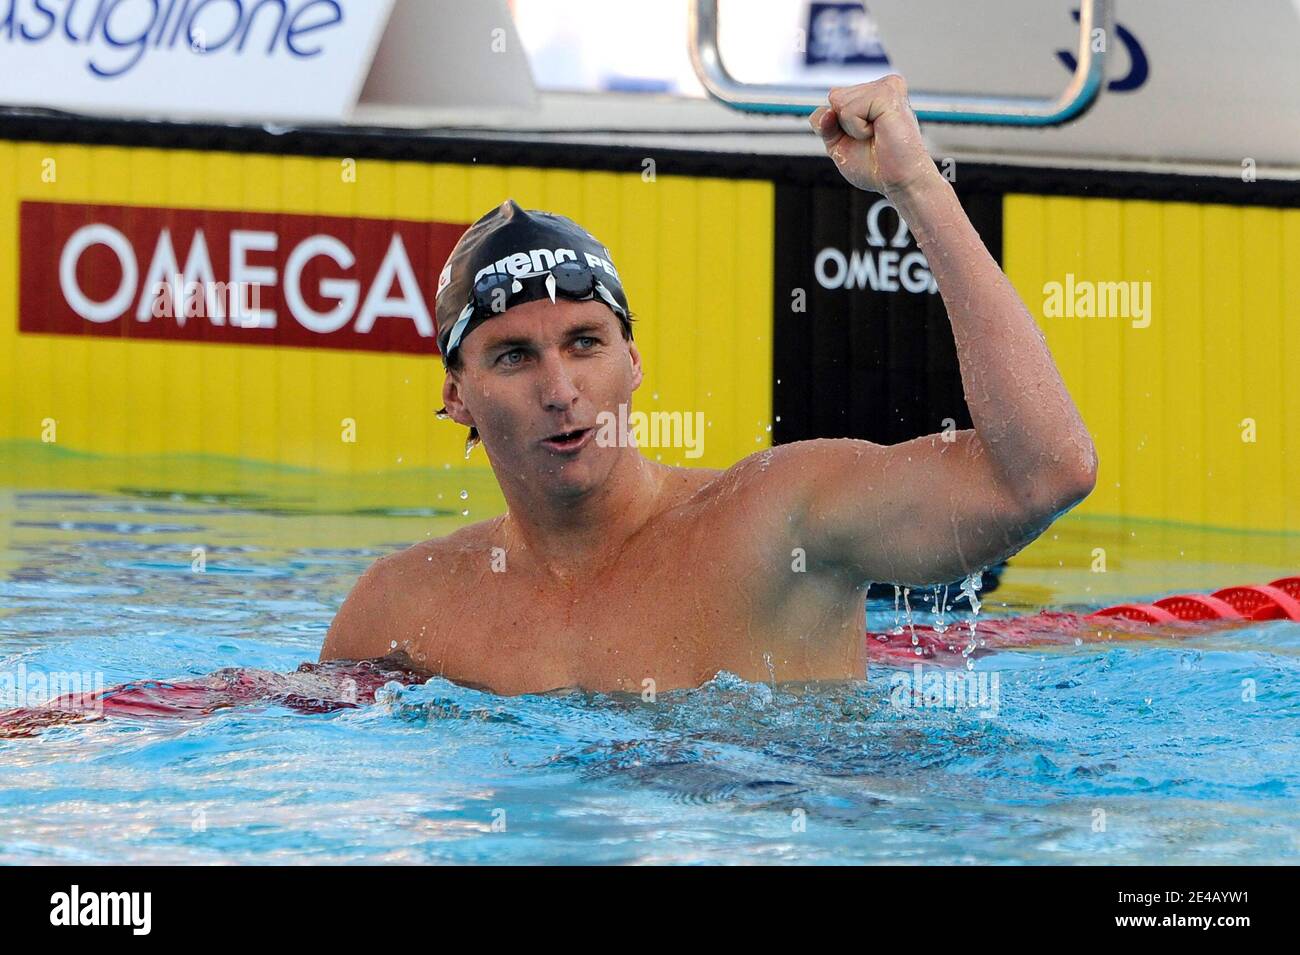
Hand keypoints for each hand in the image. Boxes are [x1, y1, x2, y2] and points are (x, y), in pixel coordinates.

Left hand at [809, 75, 938, 197]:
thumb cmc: (876, 166)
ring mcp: (886, 87)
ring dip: (852, 128)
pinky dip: (857, 129)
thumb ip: (824, 126)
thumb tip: (826, 111)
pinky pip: (849, 110)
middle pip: (834, 98)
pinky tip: (879, 133)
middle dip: (844, 126)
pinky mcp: (887, 93)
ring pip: (839, 101)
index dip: (836, 126)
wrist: (900, 181)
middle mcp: (881, 87)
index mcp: (872, 94)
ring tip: (877, 135)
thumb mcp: (838, 145)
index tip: (862, 138)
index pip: (833, 99)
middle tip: (871, 139)